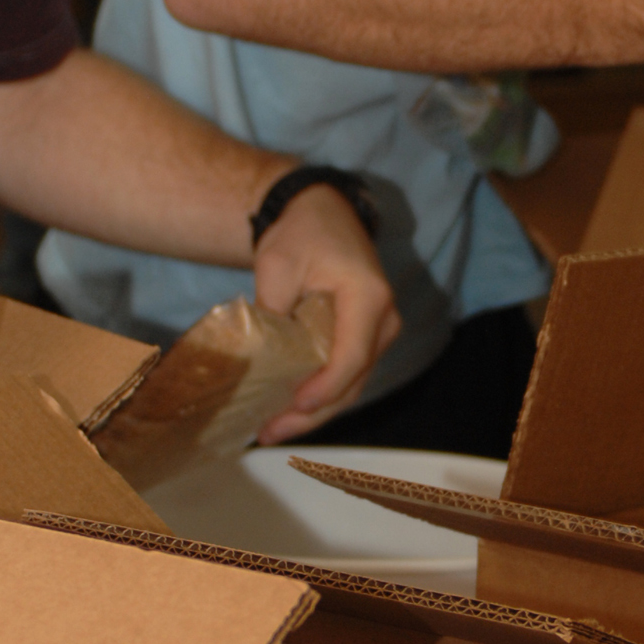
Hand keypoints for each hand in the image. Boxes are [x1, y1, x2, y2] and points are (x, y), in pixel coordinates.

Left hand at [249, 183, 400, 440]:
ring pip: (352, 384)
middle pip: (353, 380)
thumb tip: (258, 360)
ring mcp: (380, 331)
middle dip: (312, 413)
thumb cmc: (302, 233)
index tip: (293, 407)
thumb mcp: (277, 264)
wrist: (322, 212)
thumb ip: (273, 310)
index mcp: (368, 298)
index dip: (324, 388)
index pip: (352, 355)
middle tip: (270, 432)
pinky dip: (321, 394)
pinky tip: (288, 410)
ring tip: (273, 429)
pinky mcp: (367, 337)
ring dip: (315, 411)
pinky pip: (348, 374)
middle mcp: (384, 319)